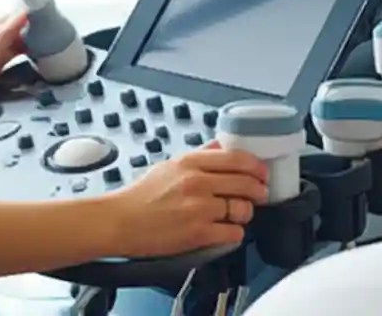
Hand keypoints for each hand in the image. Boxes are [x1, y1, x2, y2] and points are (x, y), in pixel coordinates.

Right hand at [104, 141, 268, 258]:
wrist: (119, 222)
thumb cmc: (140, 197)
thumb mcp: (169, 165)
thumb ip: (198, 156)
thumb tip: (221, 147)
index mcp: (190, 162)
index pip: (237, 158)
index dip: (256, 166)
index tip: (261, 173)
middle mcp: (197, 182)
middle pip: (246, 183)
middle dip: (258, 191)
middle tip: (259, 195)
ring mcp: (199, 208)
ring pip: (243, 209)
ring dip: (245, 214)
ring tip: (237, 215)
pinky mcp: (198, 233)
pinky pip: (233, 233)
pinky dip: (234, 234)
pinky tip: (225, 232)